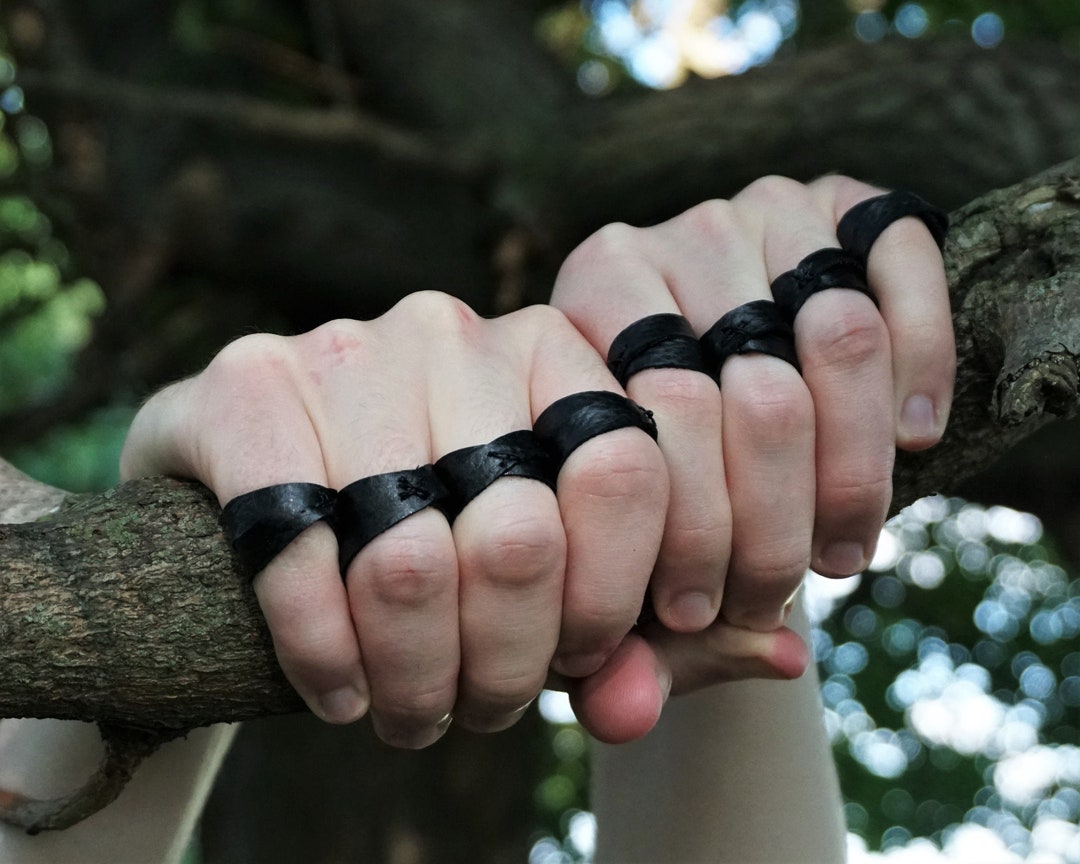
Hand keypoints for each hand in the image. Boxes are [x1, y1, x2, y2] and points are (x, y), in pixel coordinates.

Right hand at [122, 293, 680, 745]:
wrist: (274, 480)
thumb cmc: (442, 530)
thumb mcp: (560, 568)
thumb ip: (664, 619)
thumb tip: (780, 655)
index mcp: (553, 350)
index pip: (632, 476)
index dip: (623, 600)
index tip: (592, 662)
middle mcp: (454, 331)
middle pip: (522, 538)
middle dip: (512, 666)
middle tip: (490, 711)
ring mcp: (346, 350)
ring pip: (411, 563)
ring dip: (420, 679)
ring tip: (420, 716)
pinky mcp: (246, 386)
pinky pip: (296, 552)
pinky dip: (324, 653)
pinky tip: (339, 689)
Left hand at [551, 175, 953, 739]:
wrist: (703, 405)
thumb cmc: (643, 496)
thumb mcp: (609, 559)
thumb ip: (608, 643)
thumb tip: (628, 718)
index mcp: (572, 311)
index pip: (652, 426)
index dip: (688, 540)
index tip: (694, 614)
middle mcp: (657, 242)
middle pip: (751, 394)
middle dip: (774, 524)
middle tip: (773, 595)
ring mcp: (748, 211)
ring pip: (836, 339)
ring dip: (854, 468)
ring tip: (840, 552)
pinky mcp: (836, 201)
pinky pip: (902, 269)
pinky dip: (924, 358)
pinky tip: (916, 437)